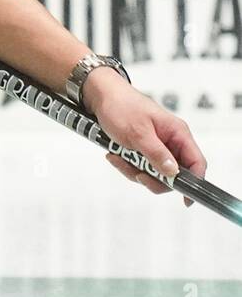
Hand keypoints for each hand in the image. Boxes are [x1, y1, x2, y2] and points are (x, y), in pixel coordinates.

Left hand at [85, 68, 206, 207]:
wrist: (99, 97)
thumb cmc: (121, 108)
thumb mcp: (138, 133)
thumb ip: (156, 154)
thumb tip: (173, 173)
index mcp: (177, 134)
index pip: (196, 162)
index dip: (194, 182)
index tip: (186, 199)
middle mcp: (170, 141)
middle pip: (173, 174)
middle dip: (152, 177)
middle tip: (136, 173)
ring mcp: (156, 146)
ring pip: (153, 173)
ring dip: (133, 170)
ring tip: (117, 157)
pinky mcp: (141, 150)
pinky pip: (139, 167)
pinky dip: (126, 165)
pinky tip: (113, 155)